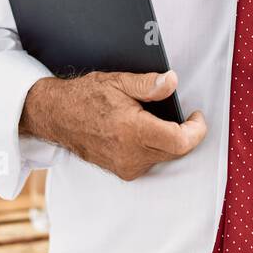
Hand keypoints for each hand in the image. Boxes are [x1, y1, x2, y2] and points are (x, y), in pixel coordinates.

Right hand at [20, 70, 206, 180]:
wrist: (57, 116)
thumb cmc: (85, 97)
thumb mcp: (118, 82)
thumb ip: (149, 84)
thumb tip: (172, 81)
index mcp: (132, 131)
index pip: (180, 142)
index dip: (196, 130)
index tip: (196, 116)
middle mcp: (130, 154)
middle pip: (176, 151)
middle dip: (185, 133)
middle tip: (184, 115)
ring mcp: (125, 166)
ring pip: (164, 157)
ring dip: (169, 140)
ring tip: (158, 120)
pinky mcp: (122, 171)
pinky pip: (150, 161)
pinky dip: (155, 147)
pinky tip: (145, 132)